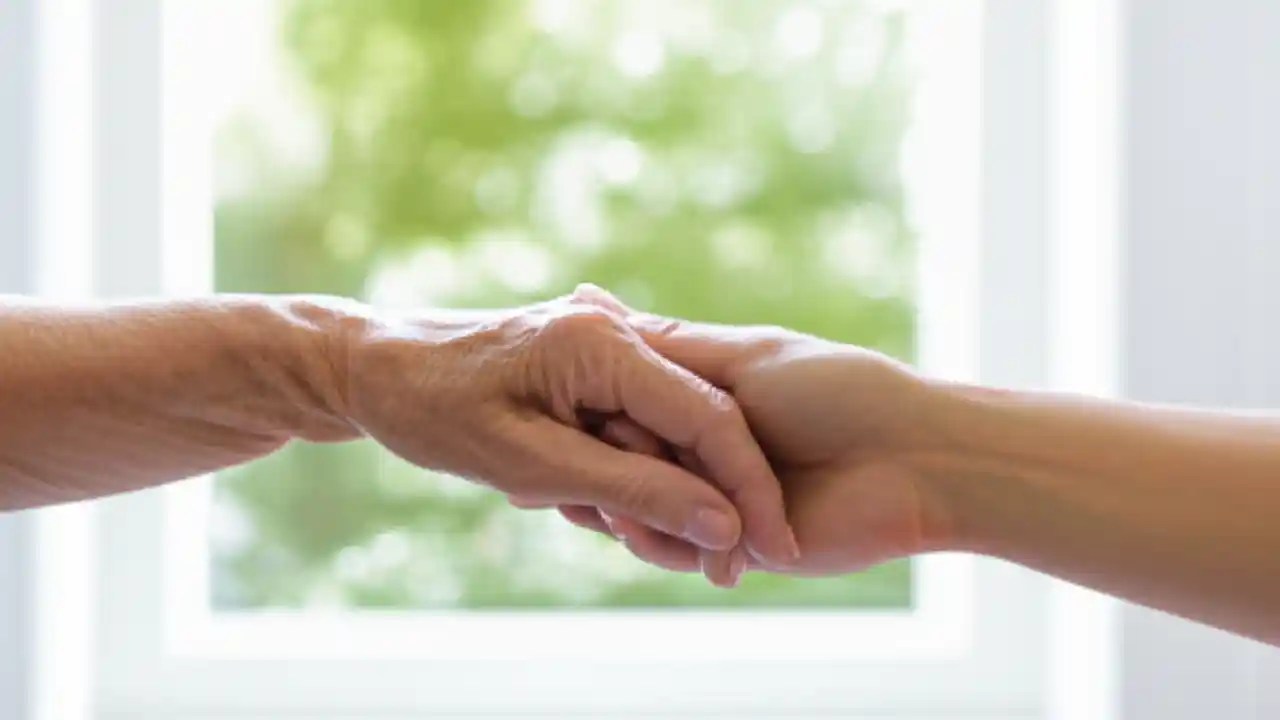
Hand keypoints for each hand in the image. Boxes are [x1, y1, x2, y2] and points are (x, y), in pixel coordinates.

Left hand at [336, 294, 799, 585]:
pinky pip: (633, 428)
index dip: (747, 491)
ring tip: (604, 529)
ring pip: (668, 434)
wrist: (368, 366)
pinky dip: (625, 473)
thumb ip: (633, 490)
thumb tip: (719, 525)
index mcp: (607, 343)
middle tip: (711, 571)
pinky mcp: (588, 367)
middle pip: (700, 427)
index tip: (770, 553)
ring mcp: (603, 347)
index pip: (712, 420)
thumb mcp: (533, 463)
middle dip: (707, 500)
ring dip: (658, 493)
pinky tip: (579, 500)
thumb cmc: (435, 410)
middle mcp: (617, 335)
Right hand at [568, 286, 946, 575]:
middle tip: (565, 451)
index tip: (547, 395)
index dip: (589, 404)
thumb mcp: (743, 357)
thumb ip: (669, 348)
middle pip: (624, 458)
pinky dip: (655, 538)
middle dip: (597, 456)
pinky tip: (639, 524)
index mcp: (705, 396)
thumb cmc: (837, 392)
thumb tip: (588, 298)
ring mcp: (719, 499)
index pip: (624, 402)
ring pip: (641, 506)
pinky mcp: (736, 547)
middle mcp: (706, 448)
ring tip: (604, 492)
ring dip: (623, 498)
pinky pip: (677, 549)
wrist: (911, 462)